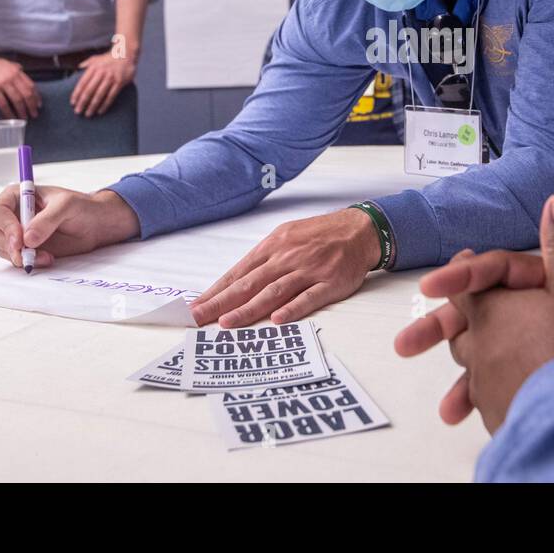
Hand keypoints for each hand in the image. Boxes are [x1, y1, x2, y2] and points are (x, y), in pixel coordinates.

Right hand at [0, 51, 39, 118]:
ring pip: (17, 99)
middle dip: (32, 106)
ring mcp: (2, 82)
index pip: (31, 85)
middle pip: (26, 94)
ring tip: (24, 118)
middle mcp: (12, 76)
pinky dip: (8, 112)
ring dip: (22, 111)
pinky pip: (3, 103)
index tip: (39, 105)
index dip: (37, 97)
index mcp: (16, 71)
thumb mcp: (6, 64)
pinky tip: (10, 117)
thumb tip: (21, 70)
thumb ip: (14, 68)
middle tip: (34, 115)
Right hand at [0, 185, 139, 268]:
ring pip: (3, 249)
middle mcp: (12, 215)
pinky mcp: (26, 249)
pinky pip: (17, 259)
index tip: (19, 239)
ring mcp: (17, 234)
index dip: (5, 226)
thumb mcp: (67, 205)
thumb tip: (27, 239)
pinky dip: (29, 262)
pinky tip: (48, 259)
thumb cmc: (81, 207)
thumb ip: (47, 219)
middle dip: (7, 245)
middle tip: (26, 254)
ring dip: (21, 256)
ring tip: (47, 256)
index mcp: (17, 196)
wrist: (95, 225)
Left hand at [70, 51, 135, 116]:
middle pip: (89, 90)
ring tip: (88, 114)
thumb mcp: (95, 59)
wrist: (125, 54)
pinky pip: (111, 96)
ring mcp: (111, 78)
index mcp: (93, 68)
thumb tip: (75, 71)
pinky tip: (100, 111)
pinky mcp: (119, 82)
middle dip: (82, 102)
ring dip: (92, 106)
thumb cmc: (108, 59)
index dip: (76, 94)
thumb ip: (85, 65)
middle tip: (77, 111)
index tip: (73, 102)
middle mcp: (101, 73)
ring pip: (99, 95)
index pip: (82, 83)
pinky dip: (105, 105)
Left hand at [189, 207, 379, 327]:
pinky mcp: (330, 282)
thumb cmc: (318, 236)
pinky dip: (293, 309)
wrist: (358, 229)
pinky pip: (309, 297)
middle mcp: (287, 257)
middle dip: (220, 303)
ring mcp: (309, 270)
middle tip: (197, 319)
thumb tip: (236, 283)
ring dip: (248, 309)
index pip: (238, 273)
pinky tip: (277, 320)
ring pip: (273, 292)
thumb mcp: (286, 238)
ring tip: (226, 323)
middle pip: (249, 283)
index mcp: (273, 246)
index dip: (215, 292)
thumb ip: (264, 261)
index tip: (195, 307)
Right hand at [396, 193, 553, 431]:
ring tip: (443, 403)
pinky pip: (516, 386)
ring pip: (495, 354)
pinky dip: (495, 402)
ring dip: (464, 373)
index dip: (466, 277)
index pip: (504, 269)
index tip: (436, 287)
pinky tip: (480, 420)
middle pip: (487, 312)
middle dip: (445, 325)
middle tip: (409, 343)